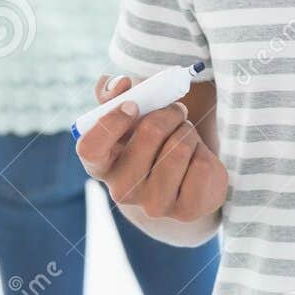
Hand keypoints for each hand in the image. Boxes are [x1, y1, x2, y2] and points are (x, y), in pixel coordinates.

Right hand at [74, 74, 226, 222]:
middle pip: (148, 136)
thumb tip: (120, 84)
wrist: (185, 175)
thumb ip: (115, 92)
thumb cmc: (152, 138)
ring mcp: (153, 204)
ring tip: (185, 135)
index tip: (133, 105)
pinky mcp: (185, 211)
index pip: (90, 148)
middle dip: (168, 113)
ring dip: (188, 131)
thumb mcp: (131, 113)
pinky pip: (202, 166)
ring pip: (179, 148)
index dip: (111, 122)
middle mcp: (122, 190)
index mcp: (100, 164)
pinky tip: (196, 159)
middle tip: (176, 110)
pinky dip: (205, 152)